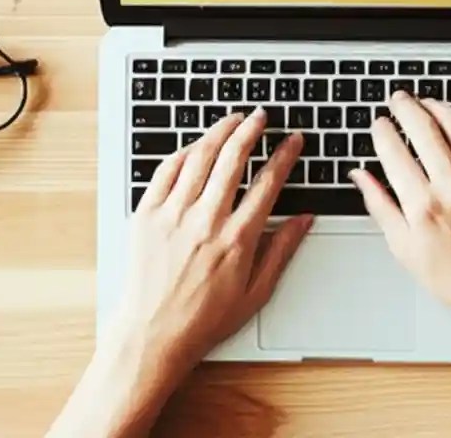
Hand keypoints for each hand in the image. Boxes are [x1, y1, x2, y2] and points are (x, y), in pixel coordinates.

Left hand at [113, 109, 312, 378]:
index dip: (284, 155)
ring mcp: (173, 215)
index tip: (292, 141)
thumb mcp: (256, 292)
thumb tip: (304, 220)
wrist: (152, 334)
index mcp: (237, 240)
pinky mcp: (146, 215)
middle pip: (233, 158)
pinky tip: (195, 145)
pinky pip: (166, 171)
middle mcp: (205, 222)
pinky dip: (183, 152)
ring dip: (219, 132)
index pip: (268, 183)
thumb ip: (282, 250)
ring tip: (232, 120)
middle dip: (251, 130)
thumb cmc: (203, 319)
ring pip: (199, 157)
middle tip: (261, 117)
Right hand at [349, 92, 450, 329]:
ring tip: (427, 104)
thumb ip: (380, 206)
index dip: (382, 131)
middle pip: (423, 128)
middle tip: (398, 100)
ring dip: (438, 107)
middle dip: (405, 107)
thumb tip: (361, 176)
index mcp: (422, 205)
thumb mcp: (404, 248)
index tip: (379, 124)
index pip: (393, 151)